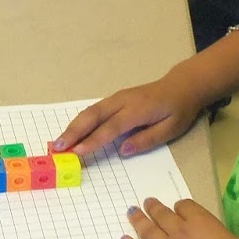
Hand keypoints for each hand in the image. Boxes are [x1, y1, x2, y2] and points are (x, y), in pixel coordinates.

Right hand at [53, 75, 203, 159]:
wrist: (181, 86)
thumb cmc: (178, 110)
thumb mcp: (171, 129)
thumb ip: (147, 140)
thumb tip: (123, 151)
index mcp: (138, 110)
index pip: (111, 127)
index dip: (93, 140)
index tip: (77, 152)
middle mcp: (123, 101)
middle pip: (93, 116)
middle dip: (73, 132)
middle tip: (57, 148)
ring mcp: (117, 98)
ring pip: (90, 111)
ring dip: (72, 126)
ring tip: (58, 142)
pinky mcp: (114, 99)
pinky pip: (93, 110)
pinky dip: (79, 121)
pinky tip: (70, 132)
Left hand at [122, 197, 238, 238]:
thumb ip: (219, 238)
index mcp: (202, 219)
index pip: (184, 206)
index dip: (179, 207)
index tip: (177, 209)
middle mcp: (182, 231)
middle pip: (162, 214)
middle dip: (153, 208)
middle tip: (145, 203)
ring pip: (149, 231)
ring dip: (138, 220)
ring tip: (131, 213)